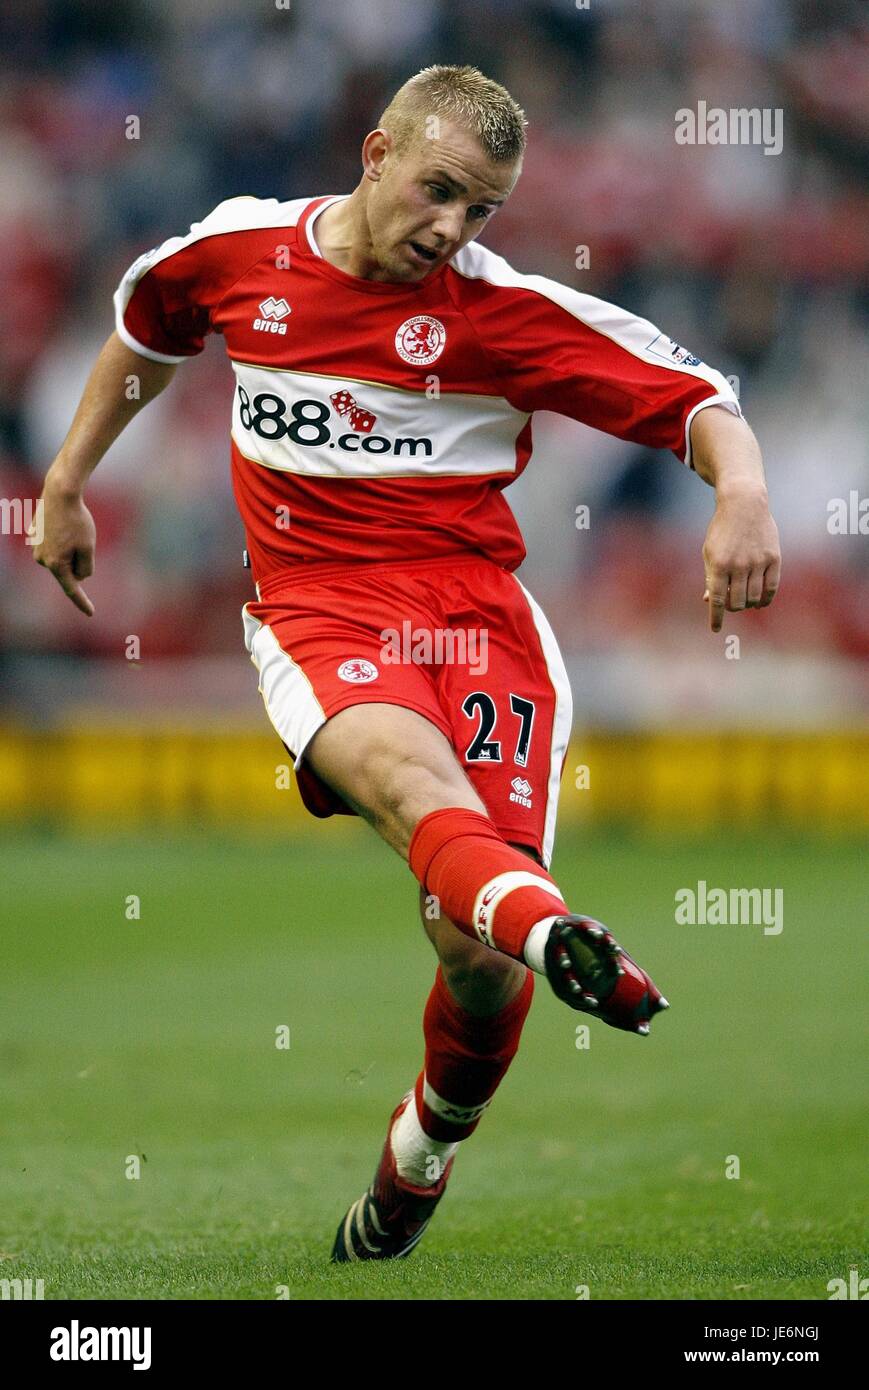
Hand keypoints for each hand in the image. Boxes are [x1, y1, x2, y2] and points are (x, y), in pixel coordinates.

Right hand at [31, 480, 95, 615]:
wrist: (60, 492)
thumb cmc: (77, 520)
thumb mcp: (88, 547)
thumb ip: (85, 568)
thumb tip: (79, 577)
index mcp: (55, 564)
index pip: (72, 589)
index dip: (83, 602)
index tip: (91, 613)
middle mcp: (41, 559)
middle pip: (67, 569)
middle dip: (77, 560)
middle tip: (82, 537)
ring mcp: (35, 546)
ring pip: (60, 556)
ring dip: (69, 548)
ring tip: (71, 528)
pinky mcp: (34, 534)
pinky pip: (54, 543)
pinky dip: (61, 537)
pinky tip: (61, 523)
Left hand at [702, 487, 780, 632]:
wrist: (744, 504)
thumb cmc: (722, 531)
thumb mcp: (710, 552)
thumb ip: (710, 577)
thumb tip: (710, 602)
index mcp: (719, 564)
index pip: (717, 600)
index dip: (716, 617)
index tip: (715, 629)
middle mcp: (739, 565)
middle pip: (737, 602)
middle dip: (733, 608)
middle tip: (732, 605)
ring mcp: (758, 562)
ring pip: (753, 598)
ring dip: (747, 604)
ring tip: (744, 601)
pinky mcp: (774, 558)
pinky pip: (771, 588)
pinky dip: (764, 600)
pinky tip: (759, 603)